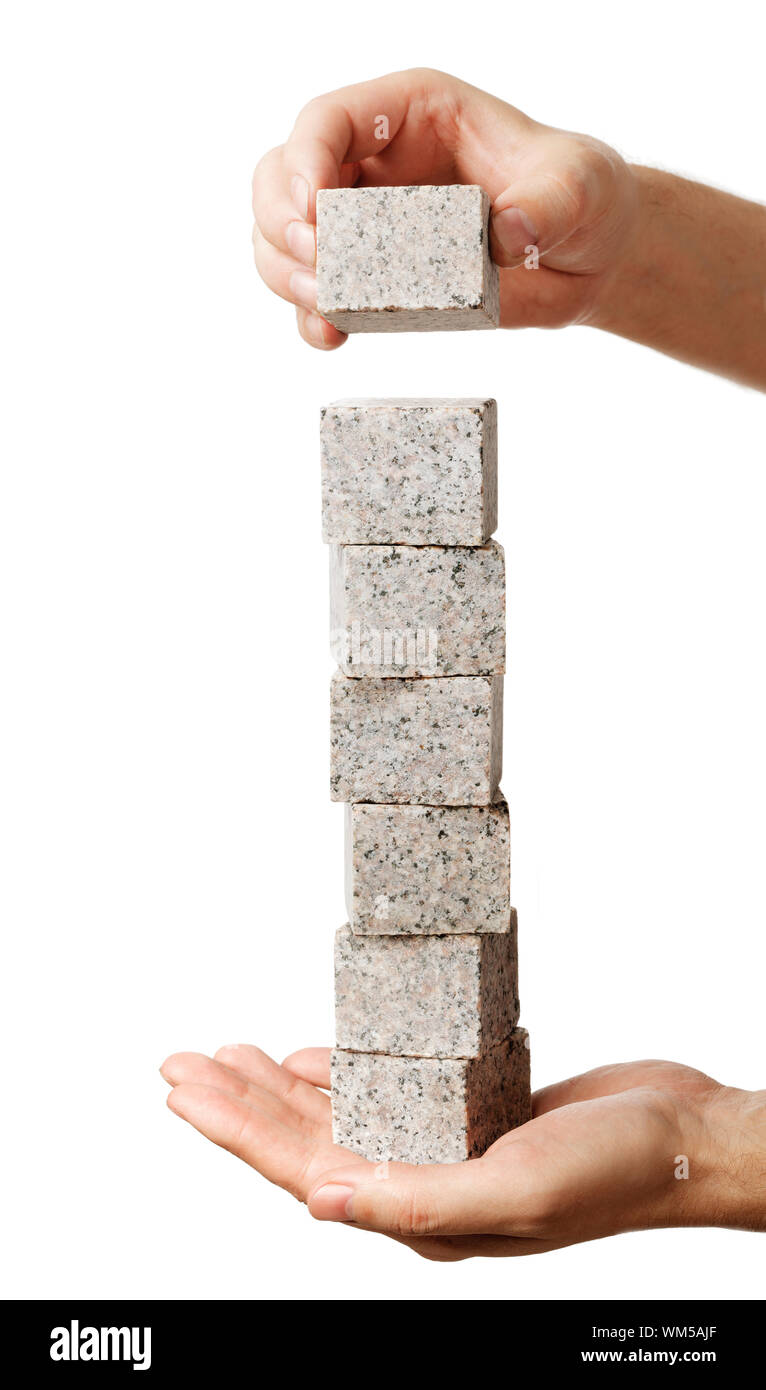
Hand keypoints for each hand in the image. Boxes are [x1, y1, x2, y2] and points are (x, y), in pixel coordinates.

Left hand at [160, 1046, 764, 1258]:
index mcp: (420, 1212)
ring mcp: (444, 1145)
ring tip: (229, 1054)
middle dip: (239, 1101)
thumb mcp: (512, 1192)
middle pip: (303, 1138)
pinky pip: (385, 1089)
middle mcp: (421, 1182)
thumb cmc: (612, 1174)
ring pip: (337, 1112)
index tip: (184, 1091)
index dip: (236, 1131)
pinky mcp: (468, 1109)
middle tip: (183, 1061)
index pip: (301, 1169)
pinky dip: (342, 1071)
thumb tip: (321, 1203)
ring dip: (279, 1085)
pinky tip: (312, 1055)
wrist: (680, 1138)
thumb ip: (415, 1200)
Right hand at [252, 68, 637, 349]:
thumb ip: (547, 203)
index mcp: (410, 114)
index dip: (306, 160)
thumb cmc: (580, 197)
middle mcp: (374, 164)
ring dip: (288, 276)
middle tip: (320, 268)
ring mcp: (364, 223)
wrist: (588, 256)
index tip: (315, 211)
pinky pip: (315, 297)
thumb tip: (506, 233)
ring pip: (283, 238)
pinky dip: (311, 319)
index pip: (330, 120)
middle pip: (282, 177)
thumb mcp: (578, 187)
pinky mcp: (371, 279)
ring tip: (328, 307)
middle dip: (284, 224)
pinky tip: (332, 336)